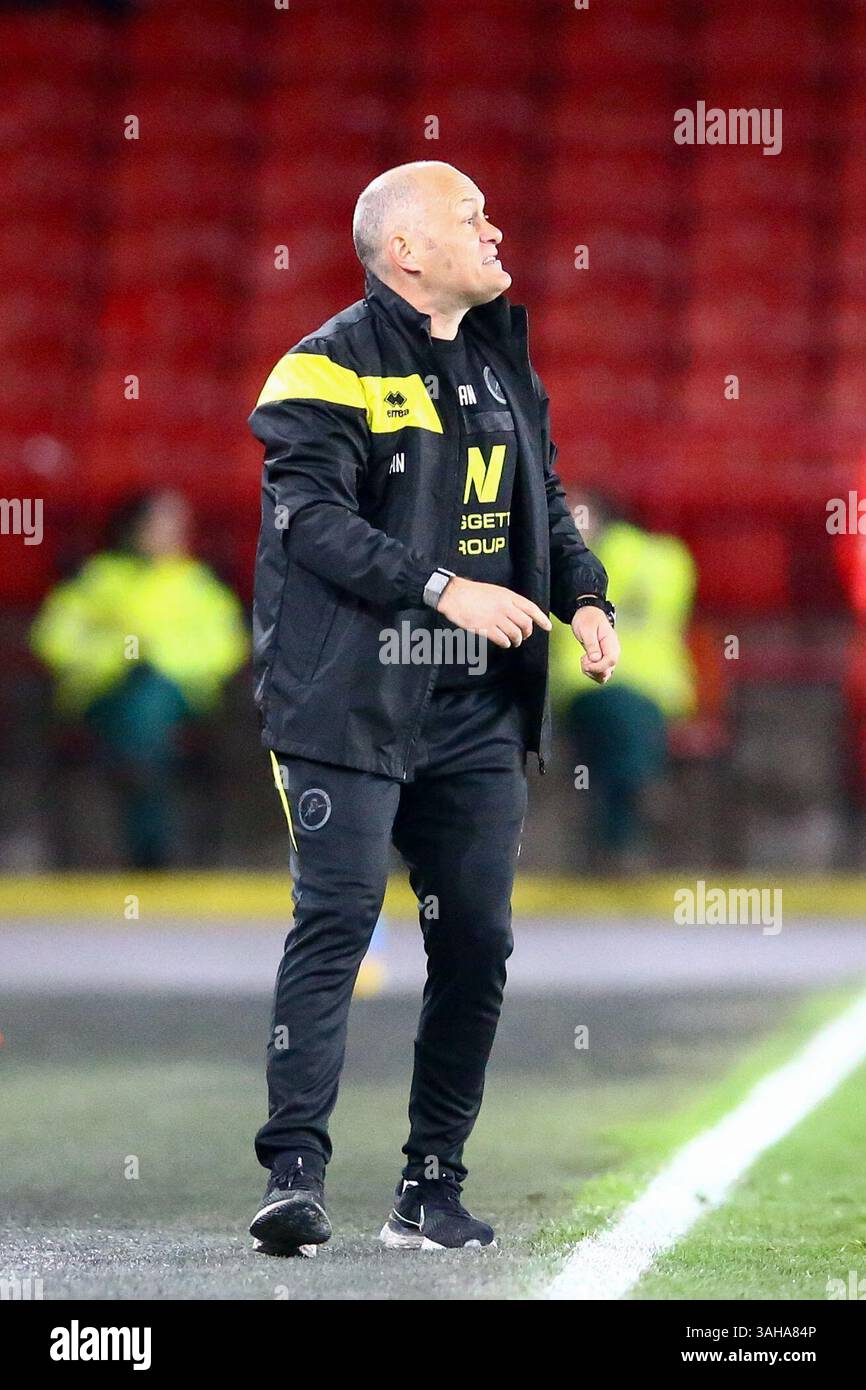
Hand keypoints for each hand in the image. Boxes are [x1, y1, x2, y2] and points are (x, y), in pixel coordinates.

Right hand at [437, 576, 551, 647]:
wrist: (455, 595)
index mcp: (508, 596)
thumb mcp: (496, 591)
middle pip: (525, 624)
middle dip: (528, 632)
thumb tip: (520, 613)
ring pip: (515, 634)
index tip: (548, 627)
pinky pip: (502, 639)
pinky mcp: (485, 628)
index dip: (542, 619)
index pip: (531, 608)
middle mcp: (505, 607)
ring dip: (517, 640)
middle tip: (525, 636)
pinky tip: (504, 643)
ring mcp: (495, 618)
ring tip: (514, 642)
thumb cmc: (473, 592)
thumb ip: (509, 601)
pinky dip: (506, 643)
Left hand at [571, 606, 618, 683]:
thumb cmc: (587, 619)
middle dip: (593, 670)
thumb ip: (592, 644)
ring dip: (591, 672)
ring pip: (603, 675)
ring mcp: (607, 657)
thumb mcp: (587, 629)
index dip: (598, 666)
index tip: (585, 664)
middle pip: (608, 670)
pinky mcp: (602, 660)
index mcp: (611, 643)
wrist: (587, 614)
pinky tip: (585, 662)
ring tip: (583, 660)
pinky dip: (591, 672)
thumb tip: (596, 659)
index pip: (610, 661)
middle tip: (583, 659)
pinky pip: (599, 673)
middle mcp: (612, 652)